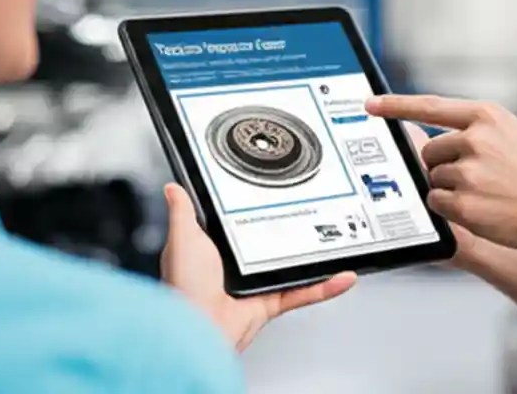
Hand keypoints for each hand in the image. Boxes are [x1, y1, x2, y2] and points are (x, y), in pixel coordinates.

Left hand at [161, 183, 355, 351]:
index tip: (271, 197)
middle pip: (269, 245)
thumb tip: (173, 188)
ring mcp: (254, 286)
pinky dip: (325, 287)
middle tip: (311, 212)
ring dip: (314, 260)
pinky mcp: (270, 303)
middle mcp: (234, 269)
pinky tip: (342, 276)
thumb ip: (182, 211)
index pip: (236, 225)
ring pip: (292, 268)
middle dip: (290, 232)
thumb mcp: (183, 237)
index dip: (251, 211)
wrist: (200, 327)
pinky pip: (304, 293)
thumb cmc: (185, 287)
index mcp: (213, 250)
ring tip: (336, 241)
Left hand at [372, 95, 516, 256]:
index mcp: (487, 116)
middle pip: (428, 151)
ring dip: (452, 189)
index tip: (370, 104)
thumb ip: (474, 132)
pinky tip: (483, 210)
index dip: (395, 105)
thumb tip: (431, 140)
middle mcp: (474, 139)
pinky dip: (452, 210)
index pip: (429, 105)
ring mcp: (467, 172)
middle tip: (479, 177)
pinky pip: (437, 204)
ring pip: (433, 179)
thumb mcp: (512, 136)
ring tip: (489, 194)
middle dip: (443, 164)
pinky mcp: (463, 203)